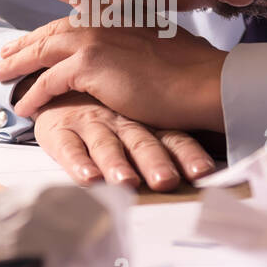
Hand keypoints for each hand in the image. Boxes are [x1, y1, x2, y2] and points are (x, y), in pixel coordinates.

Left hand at [0, 18, 228, 131]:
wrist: (203, 81)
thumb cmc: (192, 69)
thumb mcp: (163, 39)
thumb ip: (141, 37)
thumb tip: (137, 52)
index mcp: (120, 12)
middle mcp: (103, 21)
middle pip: (52, 29)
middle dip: (24, 42)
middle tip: (3, 52)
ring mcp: (94, 41)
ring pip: (42, 52)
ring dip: (18, 66)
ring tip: (0, 76)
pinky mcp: (89, 66)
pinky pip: (49, 82)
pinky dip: (34, 95)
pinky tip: (24, 106)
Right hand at [31, 92, 215, 190]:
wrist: (54, 84)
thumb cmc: (103, 106)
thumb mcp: (139, 112)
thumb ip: (170, 133)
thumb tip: (212, 167)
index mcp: (145, 117)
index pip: (172, 136)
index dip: (188, 154)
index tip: (204, 174)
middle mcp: (120, 120)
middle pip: (142, 141)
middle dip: (155, 162)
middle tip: (166, 181)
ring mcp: (90, 123)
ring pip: (106, 145)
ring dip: (117, 164)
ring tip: (127, 182)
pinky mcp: (60, 132)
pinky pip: (69, 148)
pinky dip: (78, 164)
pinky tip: (88, 178)